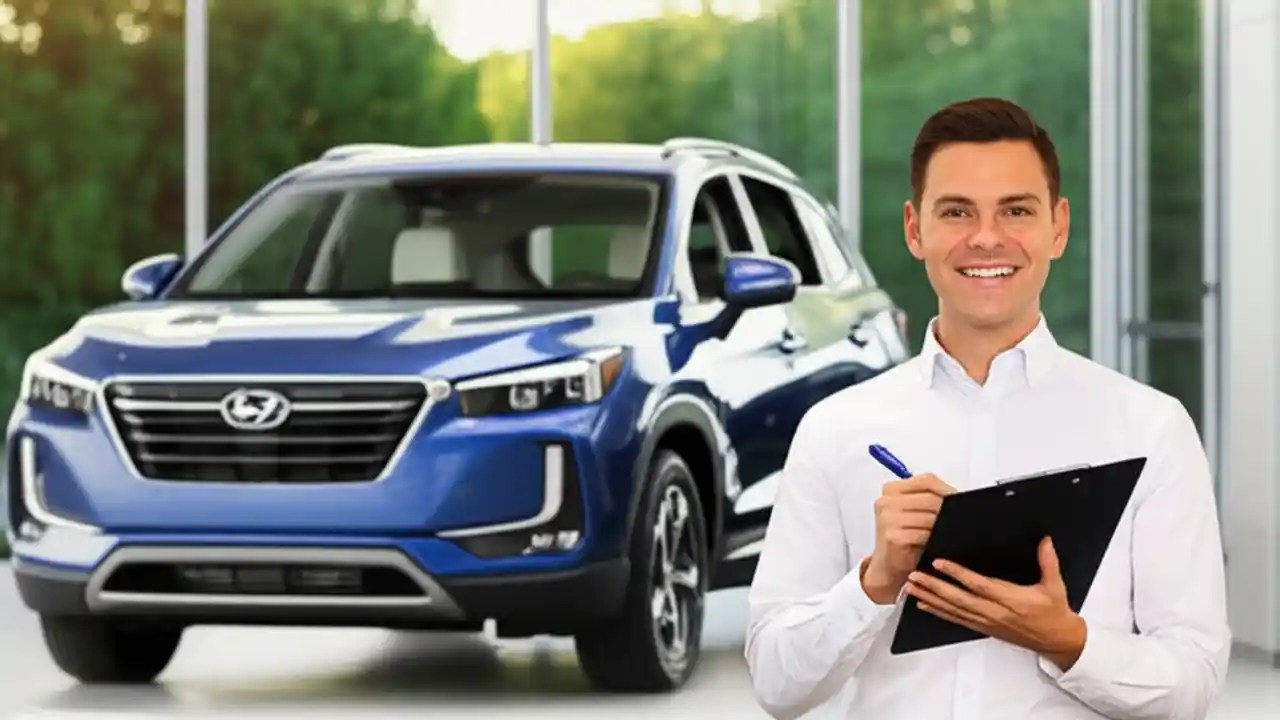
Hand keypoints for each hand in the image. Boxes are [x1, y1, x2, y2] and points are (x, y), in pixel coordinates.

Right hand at [861, 473, 955, 603]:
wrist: (887, 566)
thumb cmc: (904, 538)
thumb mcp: (913, 512)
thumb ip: (929, 498)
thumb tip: (957, 495)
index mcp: (891, 490)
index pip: (926, 480)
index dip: (946, 489)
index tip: (958, 499)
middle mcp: (886, 502)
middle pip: (929, 498)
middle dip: (949, 509)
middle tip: (962, 519)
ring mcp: (887, 519)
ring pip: (930, 517)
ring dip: (945, 526)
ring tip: (951, 533)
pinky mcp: (893, 537)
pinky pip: (924, 534)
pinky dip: (937, 540)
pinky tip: (940, 544)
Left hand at [904, 536, 1086, 670]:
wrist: (1057, 641)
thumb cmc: (1054, 614)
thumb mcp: (1055, 586)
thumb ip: (1048, 562)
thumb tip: (1045, 540)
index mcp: (1012, 599)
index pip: (980, 585)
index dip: (958, 574)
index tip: (940, 563)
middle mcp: (996, 612)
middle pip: (960, 599)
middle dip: (935, 587)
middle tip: (914, 575)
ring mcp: (988, 622)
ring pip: (954, 610)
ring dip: (931, 598)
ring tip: (911, 587)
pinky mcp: (984, 628)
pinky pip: (957, 620)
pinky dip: (939, 612)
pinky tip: (924, 604)